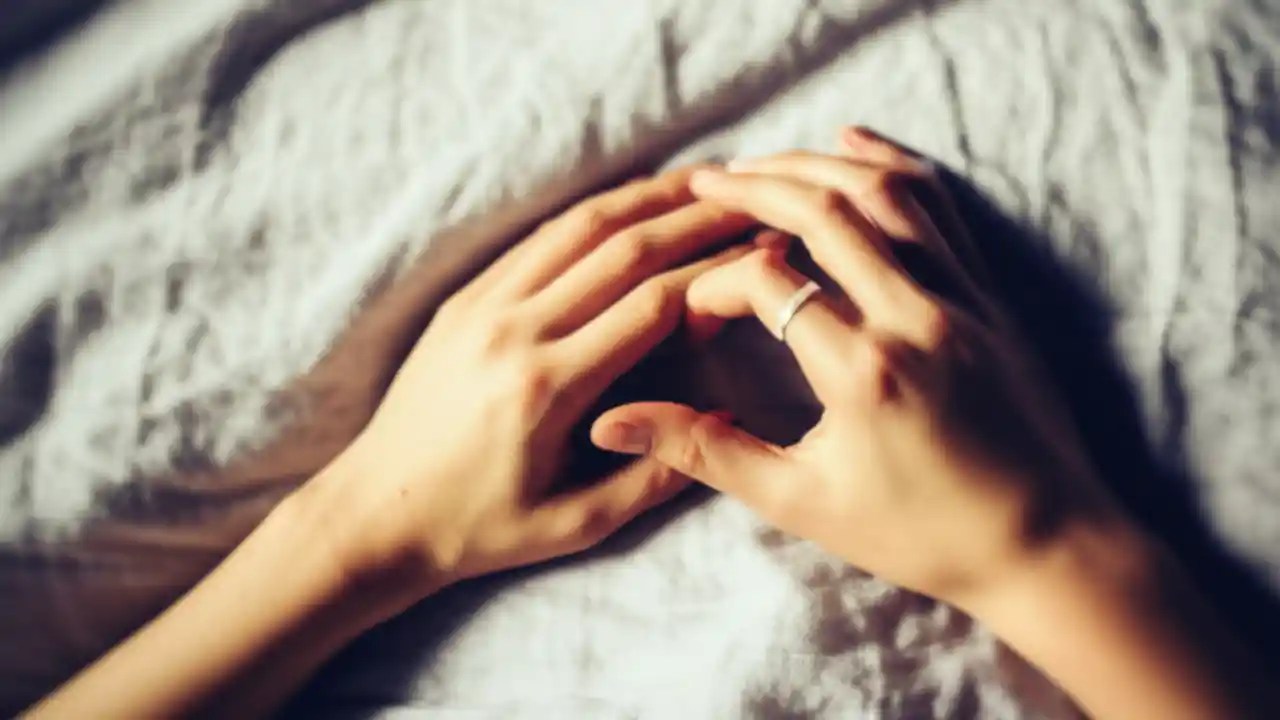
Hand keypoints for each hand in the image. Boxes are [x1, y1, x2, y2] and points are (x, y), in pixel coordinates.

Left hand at [303, 168, 753, 613]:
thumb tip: (727, 423)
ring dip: (645, 199)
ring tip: (701, 183)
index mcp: (549, 387)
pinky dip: (591, 214)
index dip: (716, 273)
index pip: (653, 305)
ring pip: (578, 229)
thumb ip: (654, 476)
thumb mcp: (576, 525)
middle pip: (623, 250)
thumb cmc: (479, 529)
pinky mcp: (463, 300)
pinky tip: (628, 204)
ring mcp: (483, 307)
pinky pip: (537, 240)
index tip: (763, 253)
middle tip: (751, 201)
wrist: (377, 513)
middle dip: (695, 220)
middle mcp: (516, 332)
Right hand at [591, 130, 1128, 609]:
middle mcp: (915, 316)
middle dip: (754, 186)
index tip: (695, 312)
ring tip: (762, 163)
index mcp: (862, 371)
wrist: (1047, 545)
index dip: (714, 286)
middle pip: (823, 211)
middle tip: (704, 181)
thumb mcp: (802, 502)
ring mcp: (962, 297)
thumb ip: (706, 451)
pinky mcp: (991, 294)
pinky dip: (893, 164)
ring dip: (816, 164)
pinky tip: (854, 142)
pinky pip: (941, 206)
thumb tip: (613, 422)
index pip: (767, 283)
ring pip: (884, 192)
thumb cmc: (923, 534)